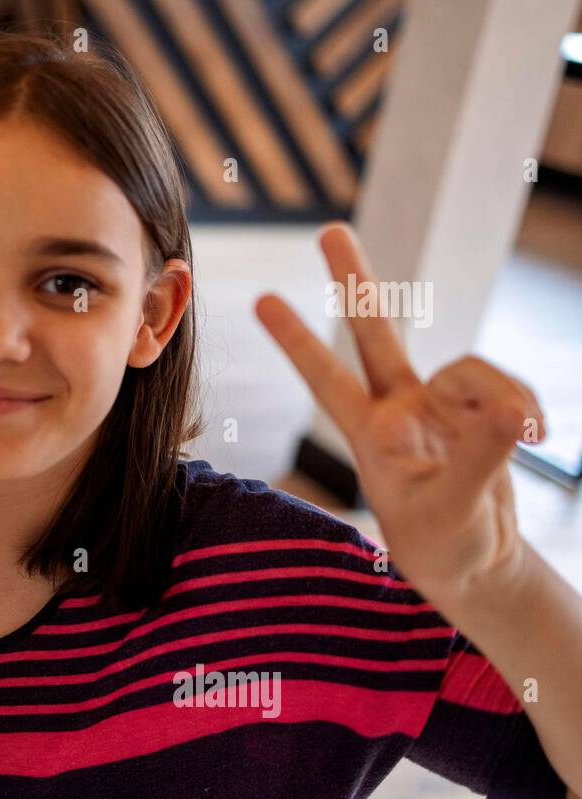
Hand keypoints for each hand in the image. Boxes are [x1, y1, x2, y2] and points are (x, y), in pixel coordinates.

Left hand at [254, 223, 543, 598]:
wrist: (478, 565)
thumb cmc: (446, 547)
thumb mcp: (454, 510)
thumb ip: (481, 457)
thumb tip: (509, 408)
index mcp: (371, 436)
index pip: (326, 379)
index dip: (297, 340)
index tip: (261, 299)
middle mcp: (399, 409)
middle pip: (374, 333)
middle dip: (356, 281)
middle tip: (327, 231)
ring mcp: (438, 406)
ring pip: (472, 368)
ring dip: (505, 395)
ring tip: (528, 435)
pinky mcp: (478, 411)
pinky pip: (506, 389)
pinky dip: (526, 408)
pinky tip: (538, 434)